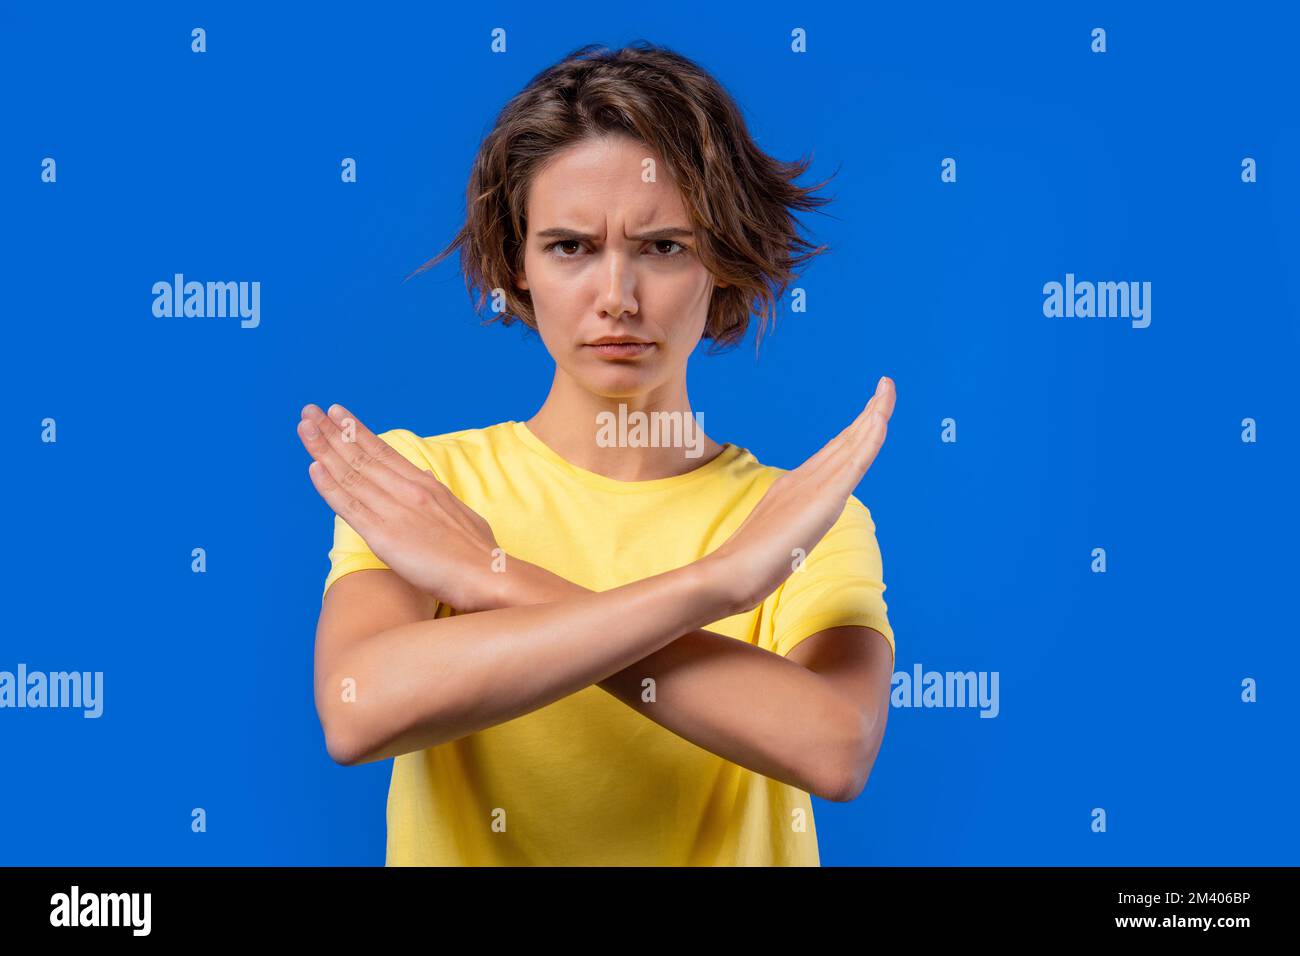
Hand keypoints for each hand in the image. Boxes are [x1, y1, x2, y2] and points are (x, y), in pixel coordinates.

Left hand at [297, 403, 502, 612]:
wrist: (488, 575)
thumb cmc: (479, 552)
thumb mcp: (460, 514)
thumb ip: (438, 496)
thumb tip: (427, 481)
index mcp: (426, 485)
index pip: (384, 452)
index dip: (359, 432)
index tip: (339, 415)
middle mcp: (408, 491)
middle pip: (363, 456)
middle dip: (333, 432)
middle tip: (310, 411)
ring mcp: (395, 511)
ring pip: (352, 475)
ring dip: (324, 450)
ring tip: (304, 427)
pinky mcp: (384, 536)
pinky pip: (350, 507)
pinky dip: (329, 488)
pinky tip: (313, 469)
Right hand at [706, 376, 895, 615]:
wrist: (729, 572)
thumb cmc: (744, 566)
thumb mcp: (771, 544)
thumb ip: (781, 534)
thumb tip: (782, 541)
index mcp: (793, 487)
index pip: (833, 454)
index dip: (854, 431)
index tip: (870, 412)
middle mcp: (804, 479)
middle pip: (845, 440)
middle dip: (869, 413)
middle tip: (885, 386)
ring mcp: (813, 486)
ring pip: (852, 443)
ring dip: (873, 415)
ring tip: (887, 389)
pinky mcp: (824, 499)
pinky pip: (854, 461)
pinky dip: (870, 438)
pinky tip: (881, 420)